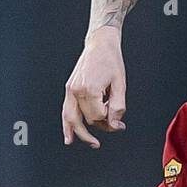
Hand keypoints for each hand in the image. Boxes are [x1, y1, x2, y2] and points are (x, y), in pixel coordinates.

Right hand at [62, 26, 126, 147]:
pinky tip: (68, 136)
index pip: (99, 116)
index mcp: (90, 90)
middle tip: (114, 127)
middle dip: (101, 126)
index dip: (111, 122)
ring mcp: (71, 90)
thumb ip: (117, 106)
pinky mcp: (70, 88)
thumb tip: (114, 123)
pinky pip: (66, 110)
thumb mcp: (120, 84)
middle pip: (87, 119)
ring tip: (86, 143)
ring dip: (78, 133)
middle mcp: (77, 91)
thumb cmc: (111, 60)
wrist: (100, 44)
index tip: (120, 123)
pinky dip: (67, 124)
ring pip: (71, 118)